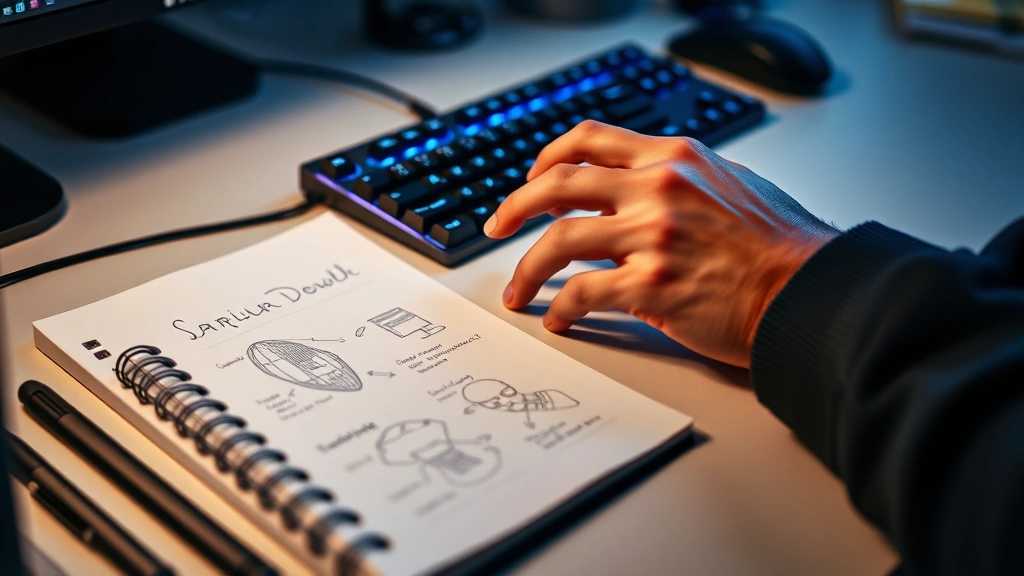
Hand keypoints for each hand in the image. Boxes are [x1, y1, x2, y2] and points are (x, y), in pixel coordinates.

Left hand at [483, 121, 838, 367]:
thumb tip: (629, 196)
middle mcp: (657, 188)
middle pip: (557, 184)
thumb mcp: (728, 182)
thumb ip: (674, 180)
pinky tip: (561, 319)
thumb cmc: (777, 244)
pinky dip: (562, 308)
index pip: (588, 139)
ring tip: (517, 291)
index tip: (532, 180)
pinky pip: (582, 293)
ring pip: (557, 241)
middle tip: (496, 228)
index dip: (547, 158)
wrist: (809, 288)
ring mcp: (652, 235)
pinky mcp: (652, 285)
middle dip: (513, 207)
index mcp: (672, 157)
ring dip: (526, 269)